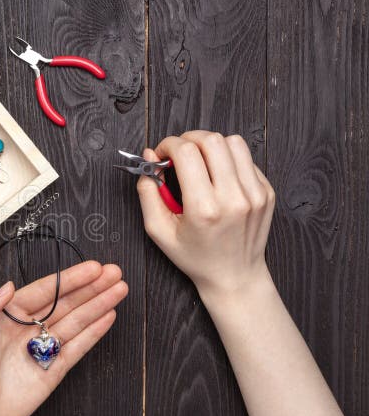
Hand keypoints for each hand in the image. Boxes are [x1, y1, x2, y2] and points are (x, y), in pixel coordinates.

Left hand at [0, 261, 126, 415]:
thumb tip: (8, 285)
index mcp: (7, 315)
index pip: (44, 291)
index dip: (69, 279)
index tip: (91, 268)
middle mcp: (28, 328)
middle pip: (66, 302)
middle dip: (91, 287)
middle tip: (113, 273)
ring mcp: (42, 348)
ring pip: (76, 321)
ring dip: (98, 304)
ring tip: (119, 289)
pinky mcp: (53, 369)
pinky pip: (78, 347)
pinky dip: (94, 332)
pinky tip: (108, 316)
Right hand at [136, 131, 274, 301]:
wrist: (234, 276)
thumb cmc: (195, 256)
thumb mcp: (159, 231)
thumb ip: (148, 192)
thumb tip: (148, 157)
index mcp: (204, 208)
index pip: (186, 152)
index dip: (167, 145)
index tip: (160, 155)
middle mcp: (233, 198)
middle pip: (211, 140)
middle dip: (188, 139)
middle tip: (178, 153)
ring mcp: (255, 194)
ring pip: (233, 142)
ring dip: (211, 145)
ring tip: (200, 160)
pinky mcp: (267, 192)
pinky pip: (247, 158)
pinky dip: (228, 159)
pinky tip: (218, 176)